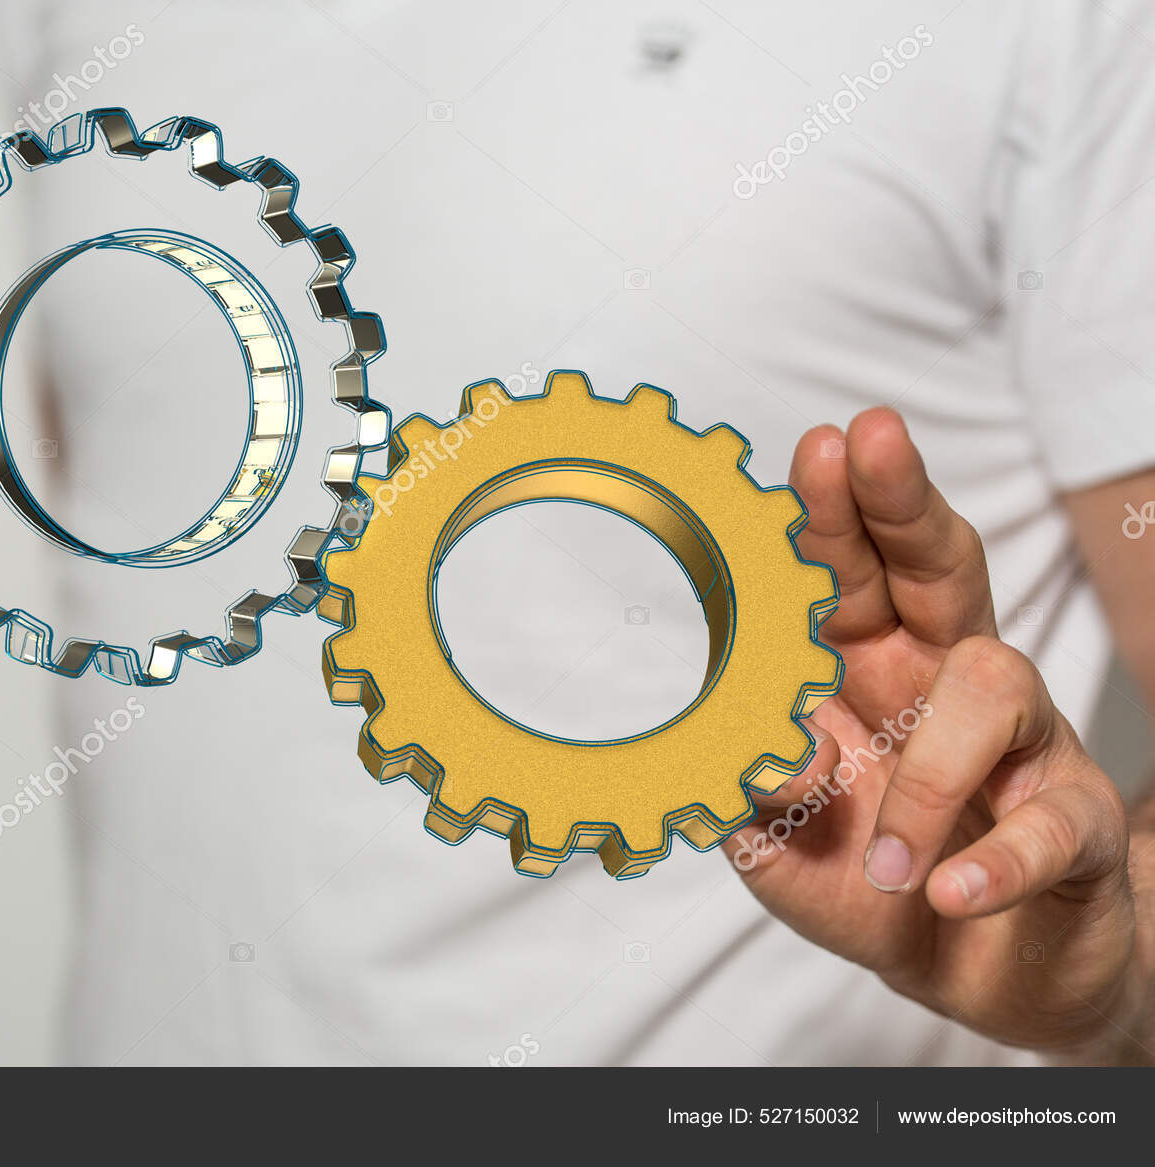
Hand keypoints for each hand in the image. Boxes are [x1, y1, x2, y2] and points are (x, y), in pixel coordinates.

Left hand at [723, 407, 1147, 1059]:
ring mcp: (1018, 745)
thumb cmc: (862, 882)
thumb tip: (770, 745)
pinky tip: (951, 890)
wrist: (960, 978)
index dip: (834, 515)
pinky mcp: (1076, 825)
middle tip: (870, 436)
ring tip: (892, 857)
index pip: (851, 575)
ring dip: (933, 773)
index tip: (817, 447)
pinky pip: (1054, 822)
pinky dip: (1000, 860)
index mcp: (865, 671)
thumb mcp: (780, 836)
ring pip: (997, 684)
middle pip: (937, 567)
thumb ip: (758, 787)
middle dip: (901, 501)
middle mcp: (942, 684)